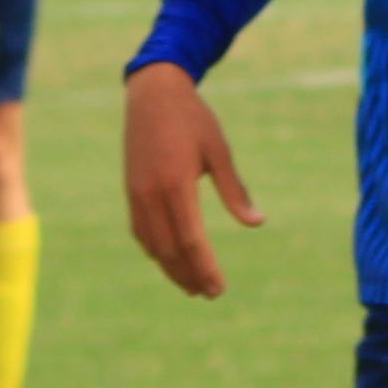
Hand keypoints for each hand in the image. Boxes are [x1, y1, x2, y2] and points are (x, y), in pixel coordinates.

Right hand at [120, 61, 259, 298]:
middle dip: (189, 276)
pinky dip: (156, 250)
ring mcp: (136, 193)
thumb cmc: (193, 120)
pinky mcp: (131, 189)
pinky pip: (141, 230)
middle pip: (169, 249)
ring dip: (171, 268)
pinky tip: (170, 259)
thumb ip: (235, 190)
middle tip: (210, 294)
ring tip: (191, 286)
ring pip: (152, 244)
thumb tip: (256, 223)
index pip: (191, 240)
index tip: (218, 288)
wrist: (153, 94)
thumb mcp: (219, 151)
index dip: (204, 268)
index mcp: (175, 183)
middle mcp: (150, 193)